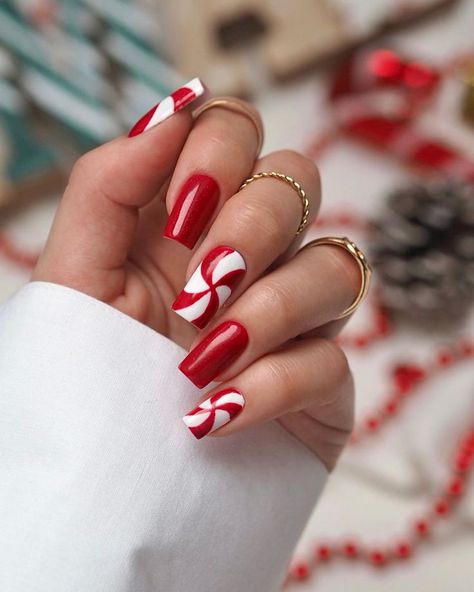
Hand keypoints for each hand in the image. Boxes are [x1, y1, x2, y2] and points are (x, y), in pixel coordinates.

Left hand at [33, 89, 359, 469]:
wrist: (107, 481)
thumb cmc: (88, 374)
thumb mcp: (74, 274)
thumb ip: (107, 184)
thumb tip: (171, 109)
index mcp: (188, 217)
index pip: (236, 129)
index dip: (219, 152)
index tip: (180, 213)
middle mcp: (248, 253)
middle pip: (296, 181)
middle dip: (250, 229)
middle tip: (197, 292)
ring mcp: (292, 314)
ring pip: (333, 264)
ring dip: (269, 309)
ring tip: (202, 359)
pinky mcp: (319, 378)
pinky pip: (333, 357)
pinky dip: (274, 383)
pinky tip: (216, 414)